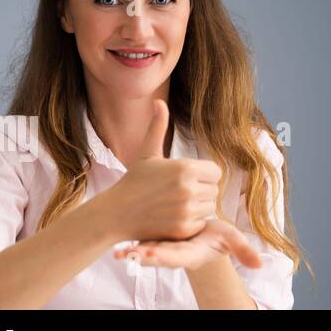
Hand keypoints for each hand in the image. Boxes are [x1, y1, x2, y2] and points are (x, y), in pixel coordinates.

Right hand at [96, 100, 222, 241]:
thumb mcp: (147, 153)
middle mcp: (188, 188)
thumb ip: (158, 127)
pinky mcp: (183, 229)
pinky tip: (174, 218)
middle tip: (177, 194)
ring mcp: (186, 210)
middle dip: (200, 191)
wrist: (115, 214)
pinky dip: (192, 222)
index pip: (216, 172)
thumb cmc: (134, 182)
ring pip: (209, 207)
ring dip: (197, 207)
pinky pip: (201, 223)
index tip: (187, 179)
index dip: (204, 175)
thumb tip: (158, 102)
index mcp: (185, 168)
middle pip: (214, 190)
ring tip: (176, 205)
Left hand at [115, 218, 262, 270]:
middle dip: (144, 258)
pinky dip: (130, 239)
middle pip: (156, 258)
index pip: (176, 257)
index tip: (153, 255)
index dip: (165, 257)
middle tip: (130, 255)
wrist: (201, 235)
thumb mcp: (230, 241)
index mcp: (188, 254)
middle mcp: (172, 253)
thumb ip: (243, 251)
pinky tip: (119, 235)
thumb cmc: (216, 238)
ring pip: (144, 251)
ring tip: (120, 253)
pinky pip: (141, 238)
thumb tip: (260, 264)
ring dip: (132, 252)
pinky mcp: (154, 235)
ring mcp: (161, 245)